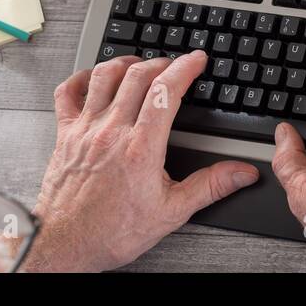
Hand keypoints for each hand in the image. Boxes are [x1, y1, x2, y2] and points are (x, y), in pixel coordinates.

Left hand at [24, 51, 258, 271]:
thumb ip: (210, 186)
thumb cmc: (111, 231)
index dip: (185, 68)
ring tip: (140, 64)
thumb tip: (241, 173)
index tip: (197, 60)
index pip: (166, 91)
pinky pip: (67, 92)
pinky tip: (92, 78)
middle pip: (137, 76)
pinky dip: (80, 77)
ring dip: (125, 63)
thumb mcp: (171, 212)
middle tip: (174, 65)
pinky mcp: (64, 135)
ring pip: (103, 76)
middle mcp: (111, 132)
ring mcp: (85, 130)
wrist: (65, 245)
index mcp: (140, 148)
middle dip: (161, 62)